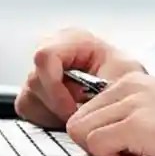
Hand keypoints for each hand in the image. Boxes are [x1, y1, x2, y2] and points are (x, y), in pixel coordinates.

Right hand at [15, 27, 145, 129]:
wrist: (126, 90)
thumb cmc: (125, 78)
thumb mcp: (125, 74)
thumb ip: (104, 83)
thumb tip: (86, 102)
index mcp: (74, 38)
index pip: (45, 56)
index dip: (56, 86)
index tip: (73, 108)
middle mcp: (52, 48)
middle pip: (36, 80)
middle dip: (58, 103)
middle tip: (79, 112)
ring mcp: (40, 68)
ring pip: (29, 96)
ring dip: (54, 111)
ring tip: (77, 110)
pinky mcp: (33, 88)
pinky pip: (27, 107)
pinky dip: (47, 116)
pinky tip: (66, 113)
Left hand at [66, 72, 154, 155]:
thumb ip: (128, 113)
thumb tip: (101, 134)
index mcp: (131, 81)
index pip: (86, 110)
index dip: (99, 136)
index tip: (125, 146)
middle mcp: (128, 86)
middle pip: (77, 122)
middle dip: (96, 146)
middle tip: (129, 155)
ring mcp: (131, 103)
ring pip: (81, 132)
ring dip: (105, 154)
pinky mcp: (136, 124)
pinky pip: (98, 146)